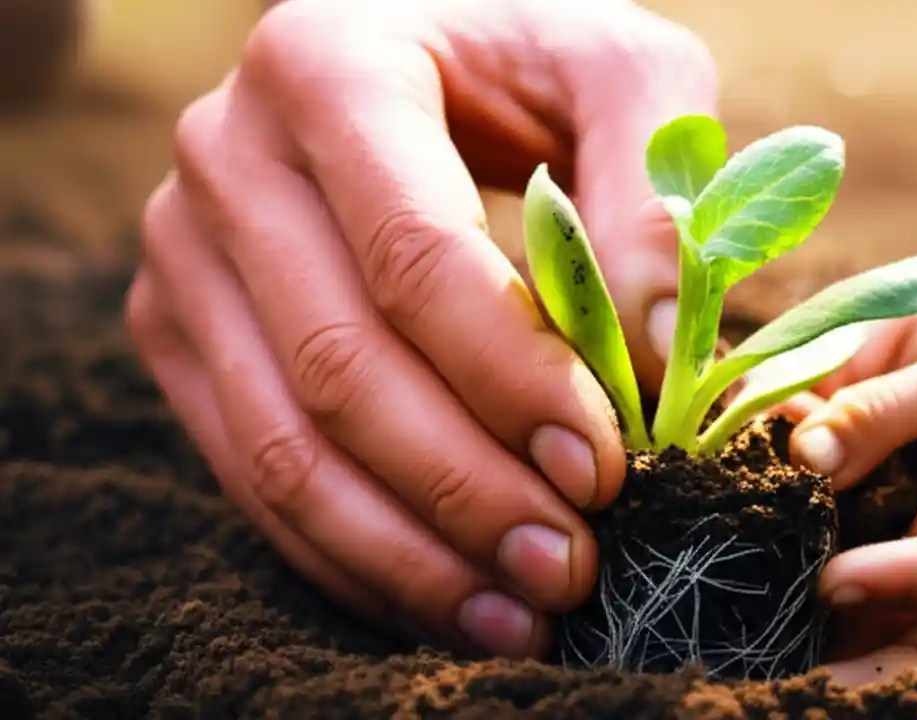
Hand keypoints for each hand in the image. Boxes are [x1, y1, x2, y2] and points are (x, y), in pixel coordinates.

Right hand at [127, 0, 713, 657]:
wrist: (417, 57)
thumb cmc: (528, 62)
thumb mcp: (618, 72)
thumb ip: (653, 188)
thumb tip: (661, 355)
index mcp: (327, 68)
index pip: (413, 255)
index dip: (508, 378)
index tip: (600, 468)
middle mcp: (228, 158)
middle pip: (338, 367)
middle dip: (463, 490)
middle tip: (568, 564)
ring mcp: (187, 255)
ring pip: (282, 445)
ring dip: (408, 552)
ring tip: (522, 613)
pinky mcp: (182, 334)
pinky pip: (252, 474)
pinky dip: (353, 554)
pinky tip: (447, 595)